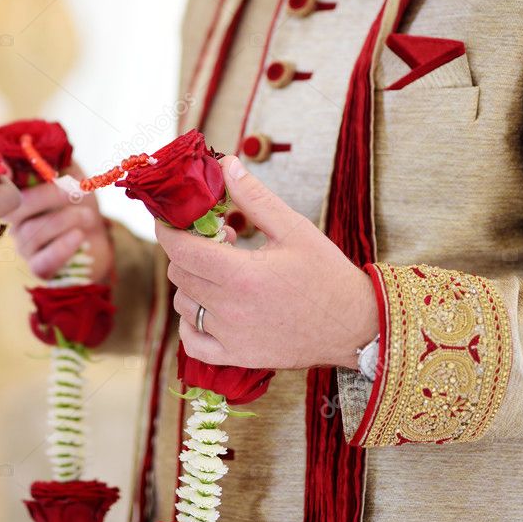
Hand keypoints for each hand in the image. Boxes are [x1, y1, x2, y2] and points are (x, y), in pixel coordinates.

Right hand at [2, 163, 112, 281]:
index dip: (3, 177)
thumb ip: (57, 159)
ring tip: (87, 214)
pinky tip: (79, 236)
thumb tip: (44, 142)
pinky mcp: (39, 267)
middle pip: (16, 209)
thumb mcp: (72, 172)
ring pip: (33, 233)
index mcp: (18, 196)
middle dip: (48, 196)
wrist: (99, 235)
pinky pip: (42, 260)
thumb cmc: (80, 200)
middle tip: (76, 190)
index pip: (0, 187)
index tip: (12, 167)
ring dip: (66, 219)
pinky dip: (62, 247)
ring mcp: (24, 246)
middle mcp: (14, 222)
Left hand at [156, 155, 377, 369]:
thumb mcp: (293, 228)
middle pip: (180, 273)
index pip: (180, 249)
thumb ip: (254, 197)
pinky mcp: (237, 356)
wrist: (356, 324)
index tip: (168, 217)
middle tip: (219, 242)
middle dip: (189, 251)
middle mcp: (230, 309)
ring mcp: (231, 337)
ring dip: (192, 284)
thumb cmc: (327, 273)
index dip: (166, 229)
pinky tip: (211, 307)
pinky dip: (191, 324)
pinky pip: (191, 341)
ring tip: (222, 273)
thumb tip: (226, 164)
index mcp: (242, 274)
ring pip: (183, 304)